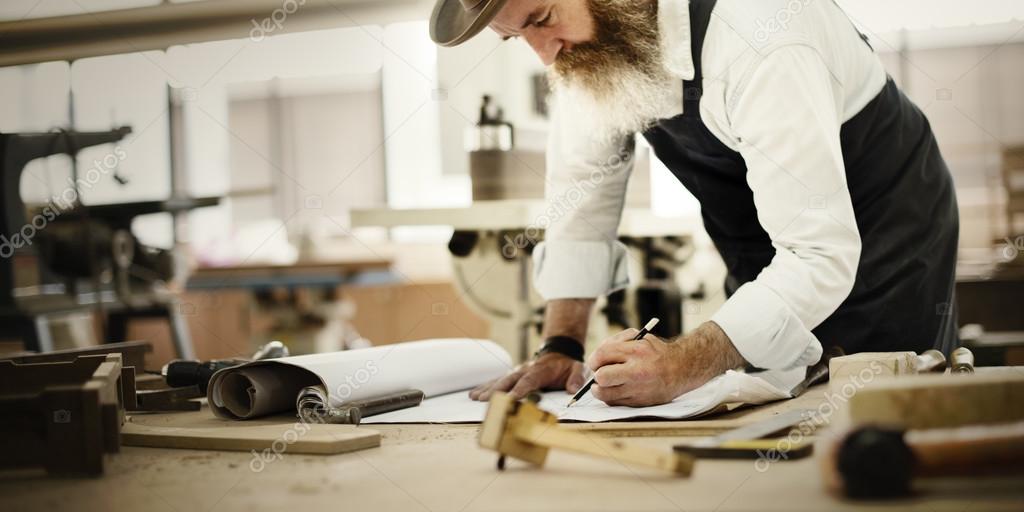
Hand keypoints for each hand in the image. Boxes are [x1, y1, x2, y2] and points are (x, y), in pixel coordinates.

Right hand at [469, 352, 584, 400]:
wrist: (559, 354)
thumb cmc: (567, 365)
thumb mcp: (577, 368)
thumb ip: (576, 378)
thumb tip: (572, 389)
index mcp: (540, 370)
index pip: (529, 380)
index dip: (520, 389)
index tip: (511, 398)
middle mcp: (525, 370)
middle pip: (509, 380)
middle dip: (497, 390)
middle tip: (486, 400)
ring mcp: (517, 372)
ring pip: (500, 380)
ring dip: (487, 389)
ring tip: (475, 397)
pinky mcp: (513, 376)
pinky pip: (497, 381)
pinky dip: (485, 387)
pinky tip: (474, 393)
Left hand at [588, 322, 744, 406]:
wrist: (682, 369)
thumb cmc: (656, 352)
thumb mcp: (640, 338)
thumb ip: (617, 342)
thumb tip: (596, 356)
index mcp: (637, 351)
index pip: (602, 355)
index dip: (594, 359)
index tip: (595, 362)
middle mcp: (637, 371)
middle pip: (601, 376)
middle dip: (596, 374)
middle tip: (599, 373)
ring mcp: (639, 389)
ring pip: (605, 394)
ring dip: (600, 389)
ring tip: (605, 384)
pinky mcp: (640, 402)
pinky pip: (614, 403)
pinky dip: (610, 397)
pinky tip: (617, 389)